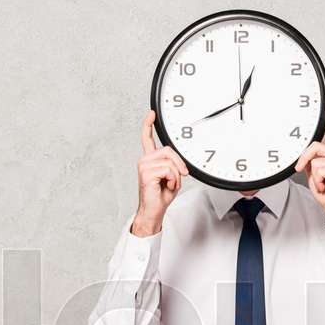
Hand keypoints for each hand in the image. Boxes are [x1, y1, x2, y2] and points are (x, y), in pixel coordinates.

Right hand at [132, 110, 187, 236]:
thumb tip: (179, 162)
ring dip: (176, 175)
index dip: (148, 124)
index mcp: (150, 159)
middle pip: (168, 149)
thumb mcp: (173, 176)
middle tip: (181, 176)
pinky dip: (173, 180)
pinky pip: (168, 170)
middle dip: (179, 163)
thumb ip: (174, 164)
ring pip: (170, 161)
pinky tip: (166, 186)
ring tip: (169, 184)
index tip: (152, 113)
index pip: (147, 138)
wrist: (154, 210)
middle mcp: (145, 160)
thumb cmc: (162, 195)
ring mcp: (144, 165)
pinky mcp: (146, 172)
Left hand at [295, 104, 324, 221]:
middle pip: (313, 146)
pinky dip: (318, 181)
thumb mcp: (313, 174)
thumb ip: (309, 162)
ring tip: (323, 183)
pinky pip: (318, 170)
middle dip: (304, 160)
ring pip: (314, 161)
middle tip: (302, 170)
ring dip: (314, 177)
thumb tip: (303, 156)